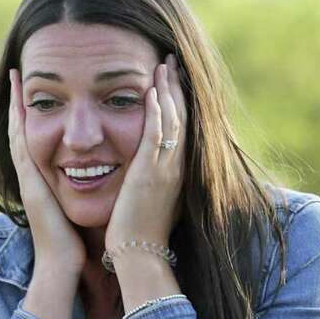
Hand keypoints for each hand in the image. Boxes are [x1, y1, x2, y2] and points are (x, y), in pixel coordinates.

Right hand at [9, 70, 85, 283]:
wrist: (63, 264)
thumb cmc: (75, 242)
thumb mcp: (79, 207)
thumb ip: (84, 191)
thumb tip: (99, 180)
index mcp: (46, 180)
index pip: (42, 139)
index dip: (39, 114)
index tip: (38, 90)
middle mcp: (34, 175)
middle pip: (25, 130)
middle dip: (21, 102)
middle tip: (18, 73)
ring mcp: (28, 177)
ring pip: (20, 132)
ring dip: (16, 103)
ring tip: (15, 76)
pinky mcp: (29, 182)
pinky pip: (21, 144)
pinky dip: (18, 121)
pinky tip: (18, 101)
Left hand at [104, 55, 186, 253]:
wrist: (138, 256)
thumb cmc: (138, 238)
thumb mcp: (149, 205)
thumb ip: (150, 187)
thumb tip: (148, 182)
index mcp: (175, 174)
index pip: (180, 130)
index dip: (178, 103)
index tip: (172, 82)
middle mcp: (175, 168)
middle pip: (181, 117)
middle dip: (176, 88)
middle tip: (171, 62)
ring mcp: (165, 169)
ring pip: (172, 119)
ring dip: (168, 90)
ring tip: (162, 65)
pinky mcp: (149, 173)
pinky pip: (156, 133)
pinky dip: (156, 110)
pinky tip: (151, 89)